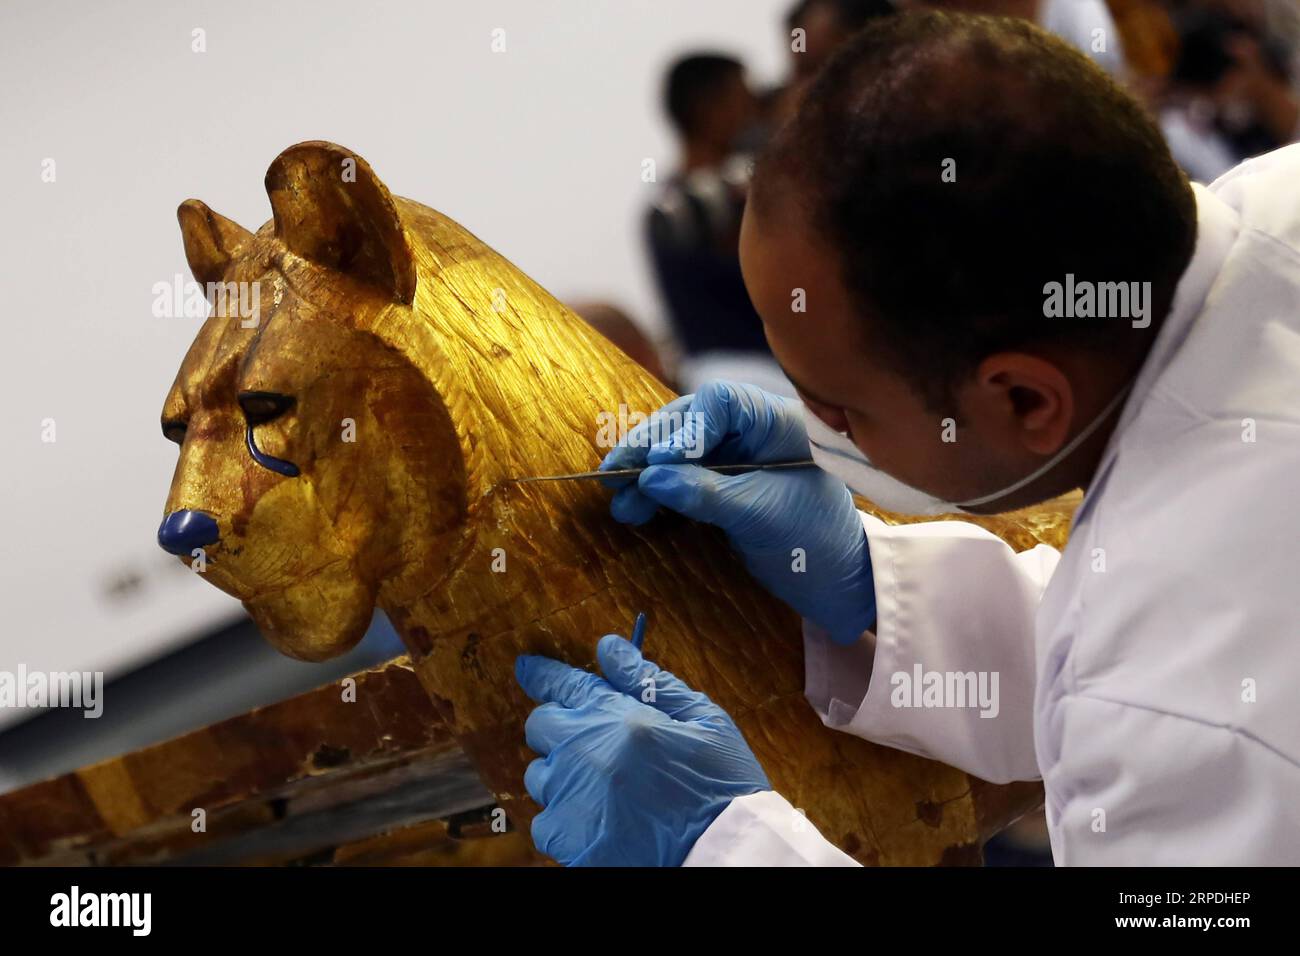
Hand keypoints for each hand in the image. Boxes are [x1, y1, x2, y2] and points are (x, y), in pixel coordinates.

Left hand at [515, 633, 769, 865]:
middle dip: (560, 727)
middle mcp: (585, 754)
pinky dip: (564, 819)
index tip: (528, 668)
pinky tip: (596, 818)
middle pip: (540, 726)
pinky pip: (544, 823)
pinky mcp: (570, 841)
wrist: (726, 854)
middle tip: (591, 740)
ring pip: (540, 776)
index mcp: (618, 718)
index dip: (542, 673)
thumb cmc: (722, 785)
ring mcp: (572, 799)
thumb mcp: (702, 719)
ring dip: (562, 774)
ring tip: (602, 787)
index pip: (563, 684)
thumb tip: (608, 647)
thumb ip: (649, 680)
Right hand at [601, 380, 875, 643]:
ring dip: (646, 475)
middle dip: (651, 449)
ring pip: (679, 453)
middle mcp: (753, 431)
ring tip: (619, 501)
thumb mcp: (760, 515)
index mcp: (777, 421)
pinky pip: (682, 479)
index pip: (722, 402)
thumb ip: (705, 493)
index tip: (660, 461)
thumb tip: (651, 477)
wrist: (838, 581)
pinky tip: (635, 507)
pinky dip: (657, 493)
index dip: (686, 428)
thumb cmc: (816, 539)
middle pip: (690, 423)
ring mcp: (736, 458)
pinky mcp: (723, 486)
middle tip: (615, 474)